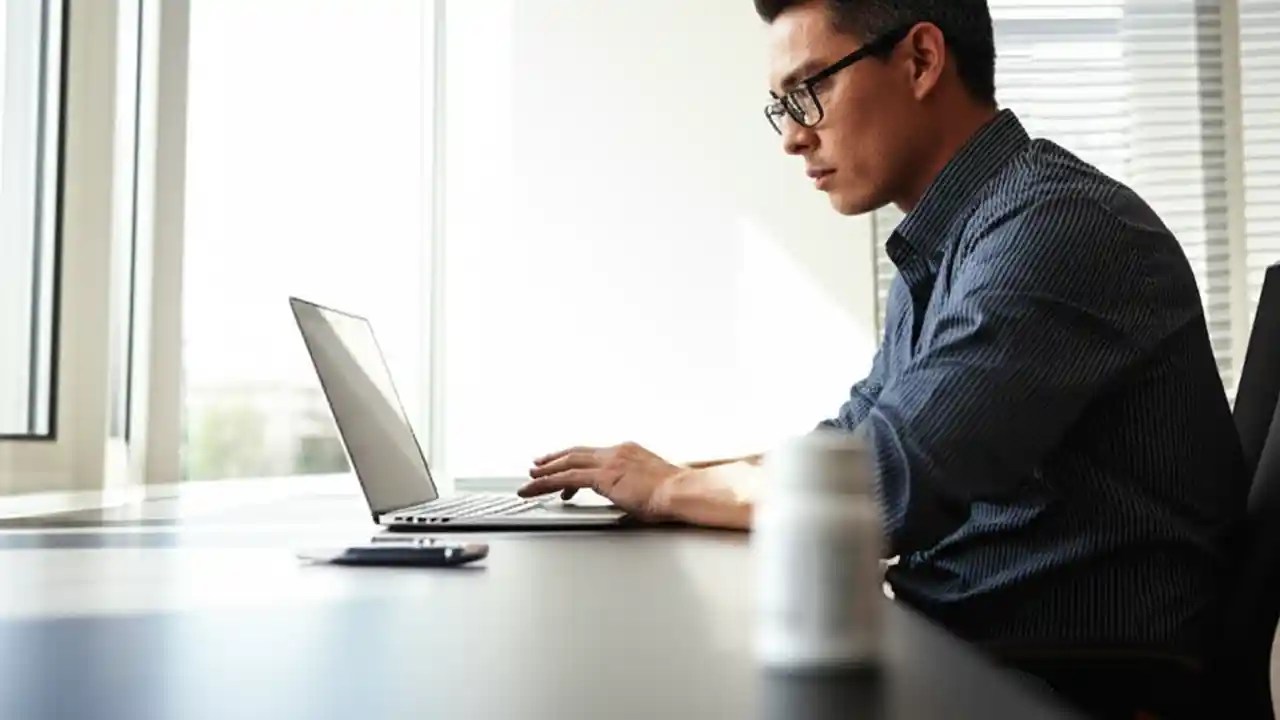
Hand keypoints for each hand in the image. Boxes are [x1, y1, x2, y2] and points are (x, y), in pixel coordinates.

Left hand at [518, 442, 683, 520]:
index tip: (564, 464)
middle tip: (538, 464)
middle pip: (576, 452)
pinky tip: (535, 487)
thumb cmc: (673, 493)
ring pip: (567, 462)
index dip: (575, 459)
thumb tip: (631, 501)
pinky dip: (546, 482)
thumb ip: (635, 490)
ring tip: (530, 478)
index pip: (594, 454)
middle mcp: (616, 452)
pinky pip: (566, 477)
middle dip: (555, 459)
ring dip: (546, 470)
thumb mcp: (650, 487)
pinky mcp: (602, 476)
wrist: (680, 491)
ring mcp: (608, 462)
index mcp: (628, 452)